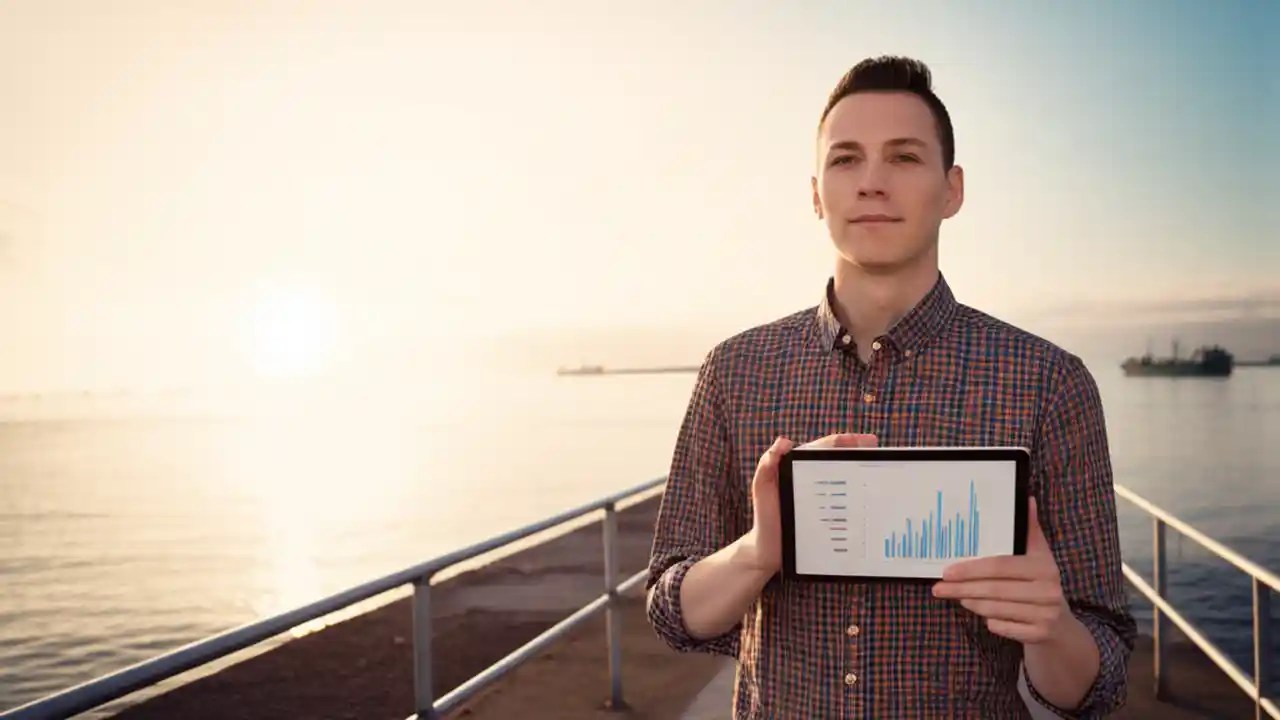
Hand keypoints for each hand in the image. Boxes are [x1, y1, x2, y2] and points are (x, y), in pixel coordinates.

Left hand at [746, 432, 877, 574]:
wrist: (768, 550)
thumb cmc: (765, 518)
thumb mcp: (763, 488)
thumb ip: (768, 463)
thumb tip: (784, 441)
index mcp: (796, 469)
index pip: (822, 449)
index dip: (843, 441)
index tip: (864, 441)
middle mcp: (810, 479)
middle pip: (836, 459)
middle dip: (856, 450)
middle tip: (875, 449)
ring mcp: (819, 495)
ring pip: (841, 476)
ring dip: (857, 468)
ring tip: (874, 464)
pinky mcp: (826, 512)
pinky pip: (843, 499)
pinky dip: (855, 492)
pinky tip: (867, 493)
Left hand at [931, 497, 1070, 644]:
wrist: (1060, 626)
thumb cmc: (1040, 584)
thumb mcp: (1039, 556)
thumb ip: (1030, 531)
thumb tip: (1025, 499)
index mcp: (1044, 567)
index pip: (1000, 566)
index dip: (971, 569)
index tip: (947, 571)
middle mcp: (1048, 591)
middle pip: (993, 589)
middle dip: (962, 588)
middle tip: (939, 588)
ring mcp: (1045, 615)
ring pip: (995, 609)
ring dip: (971, 602)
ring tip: (957, 596)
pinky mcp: (1039, 635)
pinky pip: (1003, 627)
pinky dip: (988, 621)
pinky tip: (981, 615)